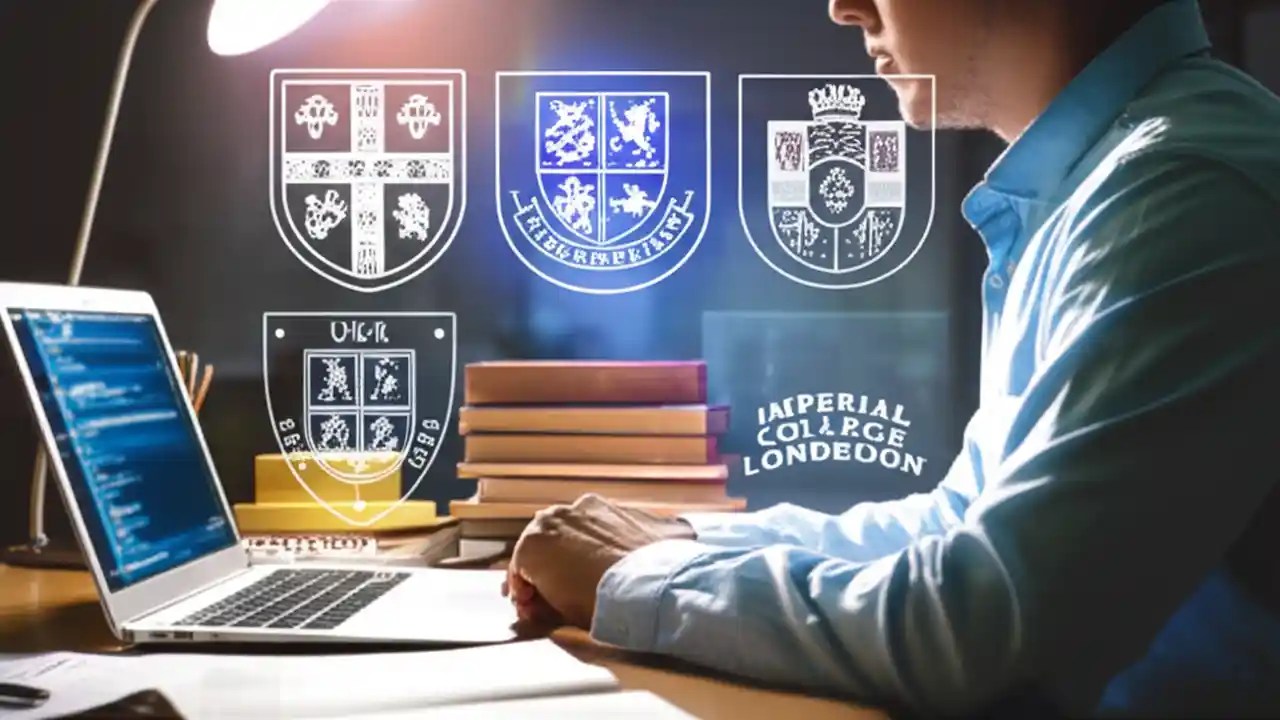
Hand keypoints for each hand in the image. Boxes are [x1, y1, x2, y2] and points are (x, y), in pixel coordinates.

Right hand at [501, 494, 695, 628]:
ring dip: (575, 548)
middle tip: (559, 592)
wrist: (651, 587)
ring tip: (591, 573)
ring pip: (573, 529)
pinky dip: (603, 539)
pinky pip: (602, 525)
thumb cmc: (601, 602)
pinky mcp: (620, 506)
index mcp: (532, 542)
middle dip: (548, 565)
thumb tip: (537, 605)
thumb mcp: (560, 613)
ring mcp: (588, 507)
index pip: (519, 568)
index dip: (525, 592)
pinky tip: (614, 559)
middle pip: (545, 543)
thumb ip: (541, 605)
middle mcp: (556, 515)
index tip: (532, 607)